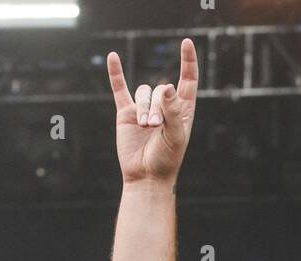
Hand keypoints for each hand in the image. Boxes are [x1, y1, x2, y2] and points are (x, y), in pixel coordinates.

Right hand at [107, 37, 198, 185]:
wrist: (146, 177)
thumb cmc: (166, 161)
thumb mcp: (176, 137)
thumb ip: (173, 112)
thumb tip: (168, 86)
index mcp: (182, 111)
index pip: (188, 80)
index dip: (188, 62)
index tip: (186, 43)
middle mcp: (164, 107)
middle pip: (160, 89)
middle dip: (156, 106)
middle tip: (154, 127)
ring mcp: (144, 109)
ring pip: (143, 92)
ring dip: (144, 109)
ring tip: (145, 127)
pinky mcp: (126, 113)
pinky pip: (120, 89)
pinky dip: (116, 73)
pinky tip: (112, 57)